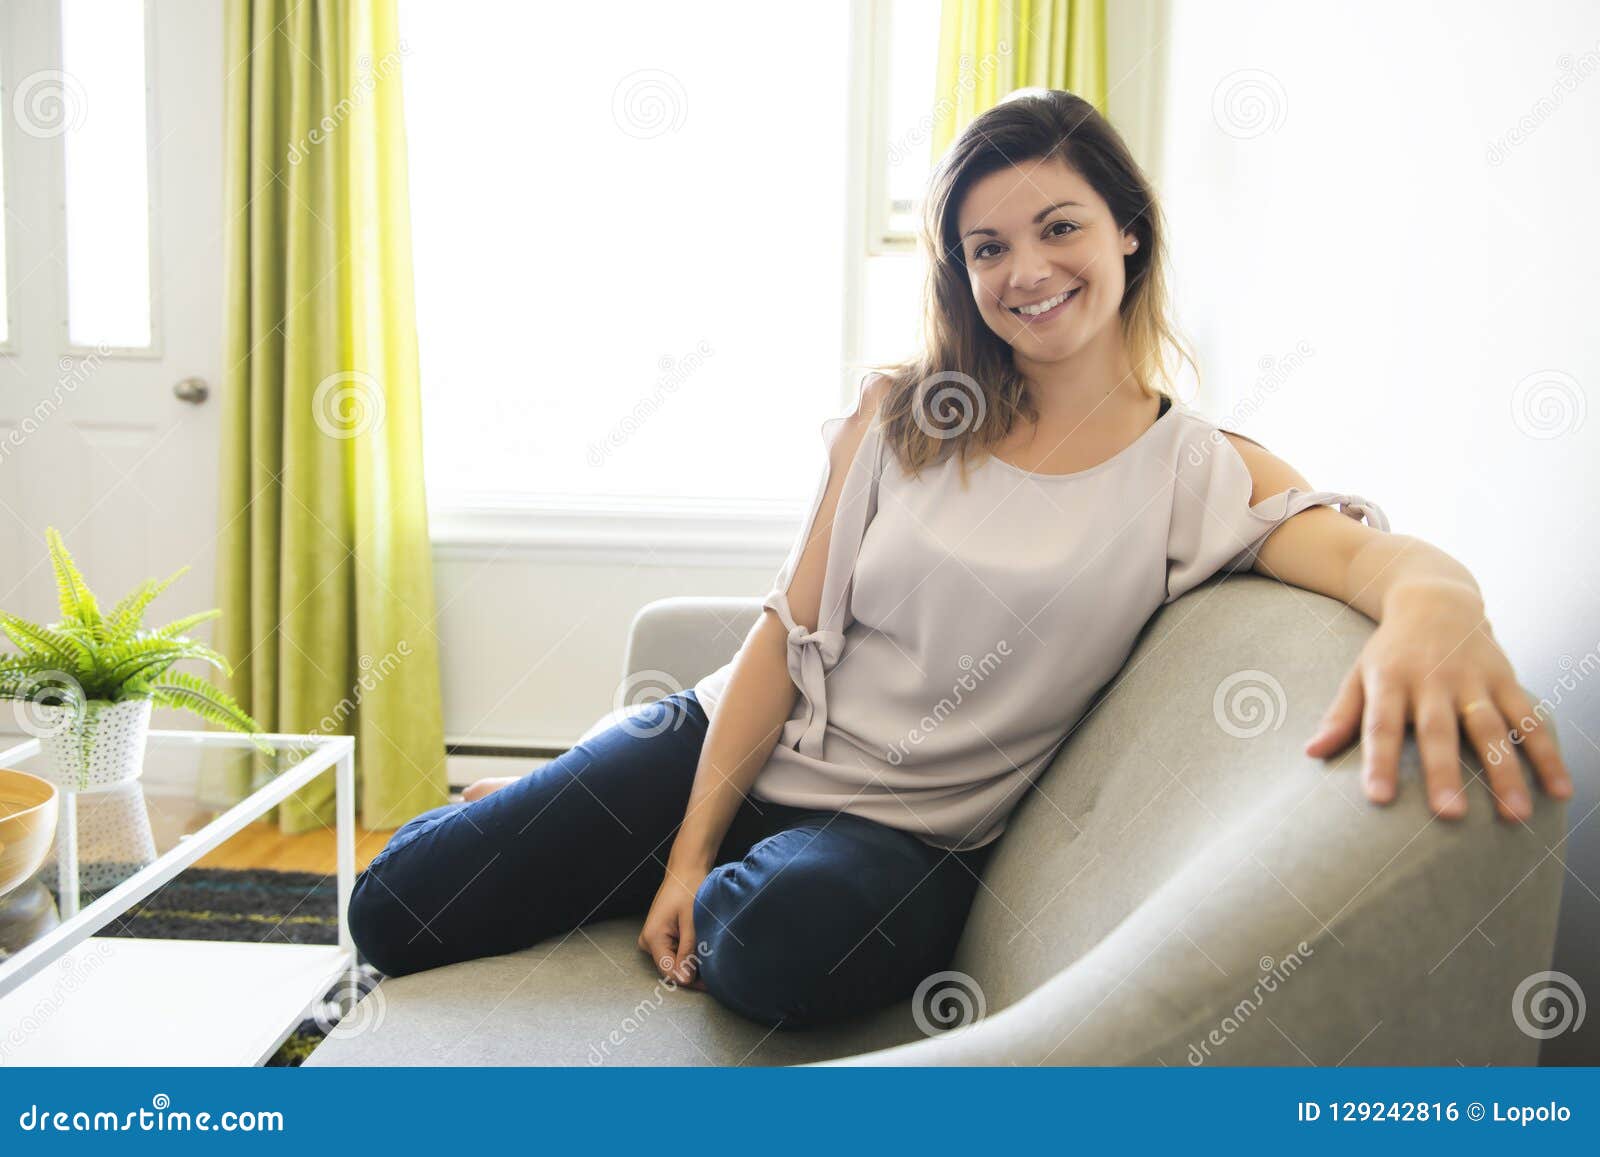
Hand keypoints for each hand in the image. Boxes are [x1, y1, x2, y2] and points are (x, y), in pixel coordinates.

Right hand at [637, 861, 711, 990]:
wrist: (686, 869)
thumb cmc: (689, 889)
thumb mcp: (692, 922)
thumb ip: (688, 952)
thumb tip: (685, 980)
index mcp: (652, 938)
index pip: (670, 973)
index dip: (691, 980)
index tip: (712, 981)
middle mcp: (648, 941)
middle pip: (672, 969)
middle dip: (694, 970)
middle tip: (717, 969)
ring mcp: (653, 938)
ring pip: (675, 961)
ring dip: (693, 960)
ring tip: (711, 951)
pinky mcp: (661, 935)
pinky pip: (675, 952)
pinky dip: (690, 951)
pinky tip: (702, 944)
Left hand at [1302, 580, 1573, 819]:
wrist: (1435, 599)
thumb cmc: (1391, 651)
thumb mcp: (1360, 675)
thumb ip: (1341, 715)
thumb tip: (1311, 753)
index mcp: (1390, 681)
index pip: (1381, 725)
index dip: (1379, 761)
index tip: (1378, 799)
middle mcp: (1432, 680)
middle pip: (1438, 731)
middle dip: (1444, 772)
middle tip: (1450, 815)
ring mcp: (1473, 679)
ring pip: (1491, 728)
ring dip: (1505, 772)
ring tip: (1514, 815)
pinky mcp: (1506, 679)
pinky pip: (1530, 720)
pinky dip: (1547, 754)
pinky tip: (1559, 790)